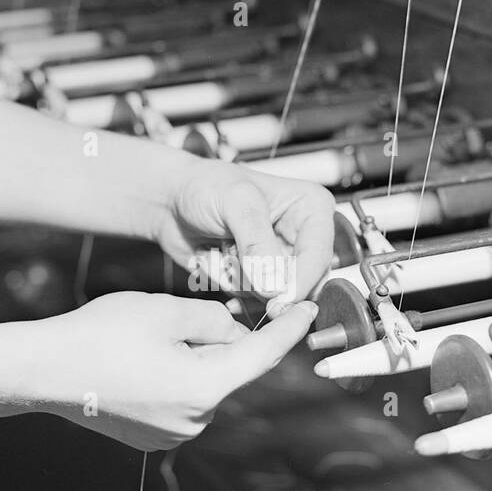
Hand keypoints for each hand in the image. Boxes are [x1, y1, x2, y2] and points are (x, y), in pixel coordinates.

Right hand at [28, 291, 318, 450]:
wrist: (43, 370)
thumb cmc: (101, 334)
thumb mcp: (167, 310)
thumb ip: (215, 318)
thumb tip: (236, 330)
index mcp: (205, 388)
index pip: (262, 356)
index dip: (288, 330)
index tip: (309, 310)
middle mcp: (196, 421)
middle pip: (227, 369)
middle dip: (217, 341)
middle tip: (176, 316)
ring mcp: (172, 435)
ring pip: (202, 384)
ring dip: (191, 360)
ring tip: (145, 341)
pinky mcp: (151, 439)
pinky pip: (178, 401)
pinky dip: (171, 379)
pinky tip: (136, 364)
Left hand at [154, 160, 335, 317]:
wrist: (173, 201)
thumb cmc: (204, 186)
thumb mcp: (234, 203)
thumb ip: (257, 243)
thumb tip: (276, 286)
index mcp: (311, 209)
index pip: (318, 257)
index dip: (300, 283)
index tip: (277, 301)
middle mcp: (303, 238)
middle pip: (304, 284)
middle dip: (267, 285)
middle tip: (235, 265)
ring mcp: (282, 262)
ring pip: (279, 297)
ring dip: (245, 285)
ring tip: (223, 253)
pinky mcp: (262, 280)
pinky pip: (259, 304)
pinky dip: (236, 294)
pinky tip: (219, 270)